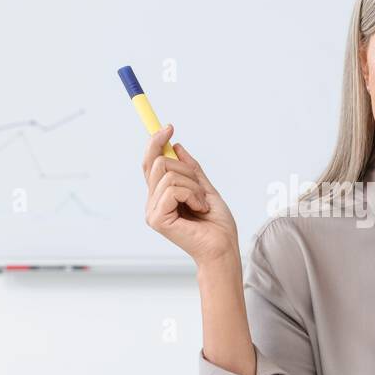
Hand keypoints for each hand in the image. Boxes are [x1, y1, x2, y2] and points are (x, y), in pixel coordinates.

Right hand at [142, 124, 237, 265]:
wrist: (223, 248)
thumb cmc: (217, 225)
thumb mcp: (205, 188)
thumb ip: (190, 169)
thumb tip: (176, 146)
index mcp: (161, 196)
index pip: (150, 163)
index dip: (156, 142)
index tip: (169, 127)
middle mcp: (152, 202)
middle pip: (158, 163)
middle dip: (186, 170)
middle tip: (200, 191)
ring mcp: (152, 211)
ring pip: (168, 174)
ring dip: (193, 186)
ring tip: (201, 204)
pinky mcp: (157, 219)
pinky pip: (173, 189)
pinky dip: (192, 195)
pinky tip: (199, 210)